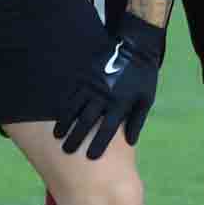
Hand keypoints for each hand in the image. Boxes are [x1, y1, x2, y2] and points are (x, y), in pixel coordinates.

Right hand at [55, 20, 163, 159]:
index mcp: (122, 103)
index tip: (90, 157)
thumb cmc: (143, 77)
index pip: (108, 129)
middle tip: (67, 150)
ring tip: (57, 136)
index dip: (99, 144)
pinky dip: (64, 105)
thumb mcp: (146, 99)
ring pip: (75, 107)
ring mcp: (94, 84)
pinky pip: (72, 92)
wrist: (135, 46)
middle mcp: (105, 95)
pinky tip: (58, 114)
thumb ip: (136, 121)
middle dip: (77, 137)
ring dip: (65, 123)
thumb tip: (131, 143)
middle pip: (87, 121)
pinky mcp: (86, 74)